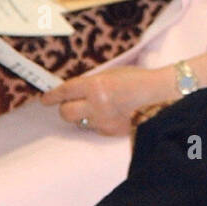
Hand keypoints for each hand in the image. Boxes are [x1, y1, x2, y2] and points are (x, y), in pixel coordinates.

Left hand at [42, 66, 174, 135]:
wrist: (161, 94)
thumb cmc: (137, 79)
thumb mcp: (111, 74)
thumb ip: (90, 82)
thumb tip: (71, 90)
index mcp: (96, 85)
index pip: (65, 92)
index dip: (52, 96)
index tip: (45, 98)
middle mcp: (97, 105)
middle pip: (65, 113)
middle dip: (66, 107)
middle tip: (71, 102)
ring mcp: (104, 120)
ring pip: (79, 122)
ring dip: (82, 115)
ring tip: (96, 107)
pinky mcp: (111, 131)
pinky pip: (94, 128)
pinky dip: (97, 122)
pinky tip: (110, 113)